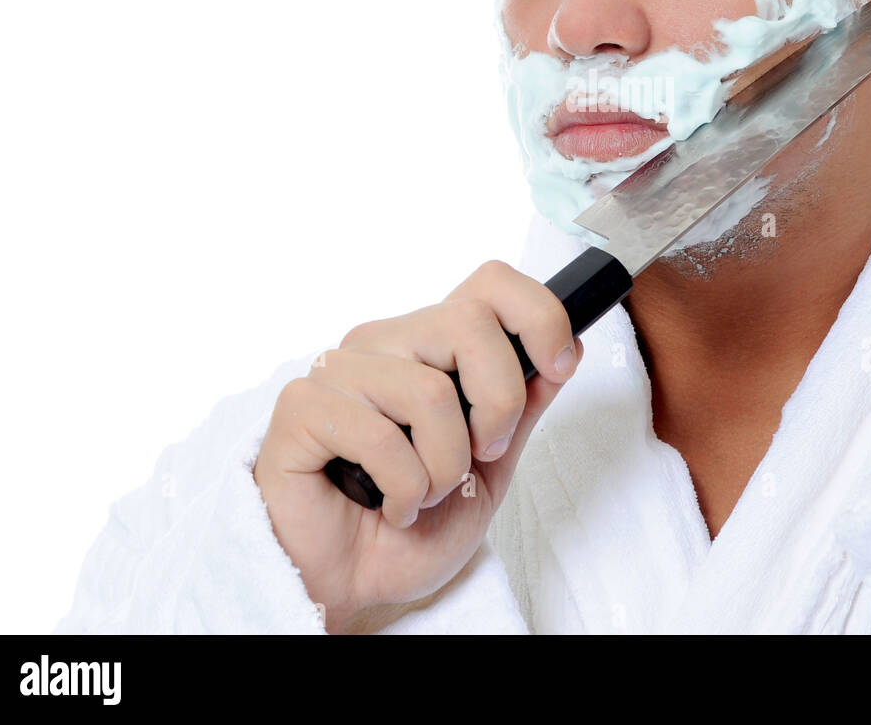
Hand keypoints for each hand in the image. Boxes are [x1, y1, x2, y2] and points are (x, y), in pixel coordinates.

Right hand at [252, 261, 582, 632]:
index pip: (490, 283)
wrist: (353, 587)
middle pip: (469, 321)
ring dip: (443, 466)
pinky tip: (388, 506)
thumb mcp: (491, 469)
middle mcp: (386, 344)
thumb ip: (521, 407)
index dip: (537, 314)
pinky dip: (402, 488)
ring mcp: (339, 369)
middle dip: (498, 402)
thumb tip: (568, 349)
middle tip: (481, 455)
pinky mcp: (302, 407)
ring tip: (422, 495)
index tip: (560, 364)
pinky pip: (378, 435)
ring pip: (429, 390)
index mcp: (431, 346)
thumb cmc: (411, 528)